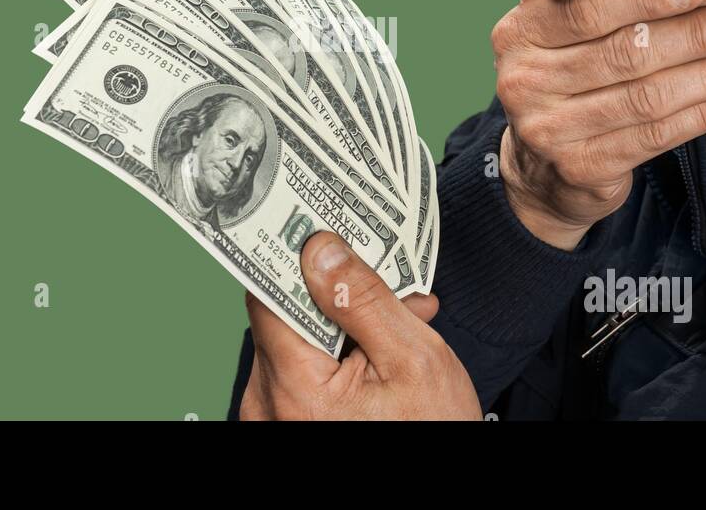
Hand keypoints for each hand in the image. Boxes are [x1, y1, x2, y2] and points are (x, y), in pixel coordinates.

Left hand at [239, 231, 480, 420]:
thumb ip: (362, 299)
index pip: (268, 293)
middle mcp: (267, 404)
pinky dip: (339, 354)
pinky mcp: (285, 421)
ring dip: (346, 324)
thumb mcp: (413, 360)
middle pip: (287, 314)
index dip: (298, 255)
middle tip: (395, 293)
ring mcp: (273, 416)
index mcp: (292, 388)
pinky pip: (303, 368)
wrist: (437, 502)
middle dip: (340, 296)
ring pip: (299, 338)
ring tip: (401, 328)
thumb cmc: (432, 438)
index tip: (317, 224)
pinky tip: (381, 355)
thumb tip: (321, 248)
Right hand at [492, 0, 705, 249]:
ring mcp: (547, 130)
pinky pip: (653, 137)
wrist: (543, 163)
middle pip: (622, 53)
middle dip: (692, 35)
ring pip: (644, 97)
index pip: (586, 9)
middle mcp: (522, 81)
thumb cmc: (561, 69)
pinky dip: (698, 115)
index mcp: (516, 32)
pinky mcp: (579, 169)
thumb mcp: (546, 15)